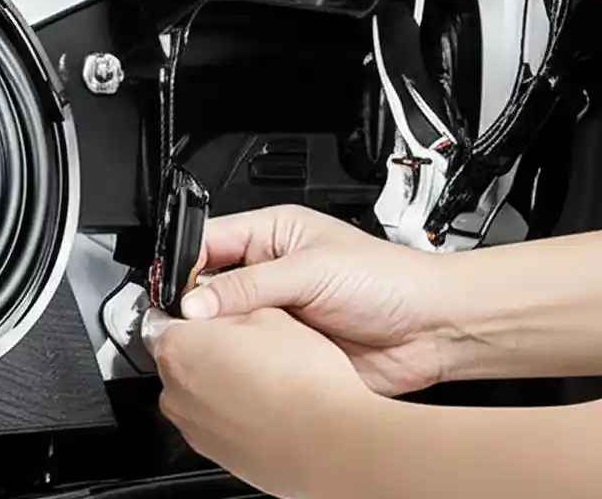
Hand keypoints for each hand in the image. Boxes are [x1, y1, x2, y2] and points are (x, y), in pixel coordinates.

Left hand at [146, 307, 377, 497]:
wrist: (327, 443)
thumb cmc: (301, 382)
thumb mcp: (271, 314)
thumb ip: (234, 305)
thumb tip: (227, 307)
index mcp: (179, 348)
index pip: (170, 317)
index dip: (202, 311)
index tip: (222, 313)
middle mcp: (175, 392)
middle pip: (183, 356)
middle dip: (212, 346)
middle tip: (254, 343)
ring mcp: (193, 428)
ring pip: (200, 391)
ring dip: (223, 381)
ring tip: (268, 377)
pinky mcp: (215, 453)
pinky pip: (217, 421)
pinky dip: (235, 412)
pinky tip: (270, 404)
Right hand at [179, 205, 449, 395]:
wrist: (432, 329)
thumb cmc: (390, 281)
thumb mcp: (311, 269)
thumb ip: (250, 285)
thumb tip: (195, 302)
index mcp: (272, 234)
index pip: (208, 242)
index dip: (183, 265)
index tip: (169, 293)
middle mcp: (270, 272)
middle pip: (209, 288)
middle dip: (195, 306)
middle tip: (186, 323)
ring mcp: (278, 314)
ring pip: (225, 328)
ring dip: (219, 337)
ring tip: (217, 343)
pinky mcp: (287, 351)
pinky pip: (249, 359)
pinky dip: (240, 365)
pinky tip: (240, 365)